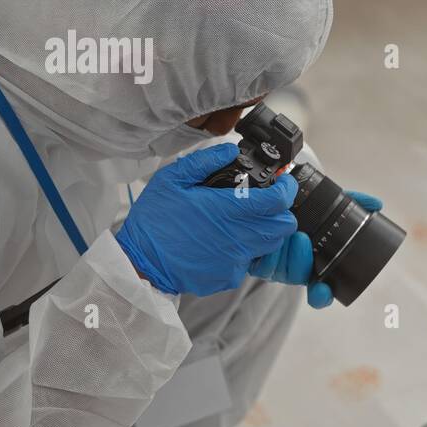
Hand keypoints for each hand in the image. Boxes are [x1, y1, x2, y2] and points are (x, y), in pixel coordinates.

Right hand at [115, 143, 297, 295]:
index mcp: (227, 210)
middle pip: (285, 226)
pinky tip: (226, 240)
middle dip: (282, 210)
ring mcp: (236, 260)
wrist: (140, 264)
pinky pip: (250, 261)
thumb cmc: (154, 221)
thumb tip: (230, 150)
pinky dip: (246, 249)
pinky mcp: (230, 276)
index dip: (287, 188)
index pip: (278, 201)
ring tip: (247, 219)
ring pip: (272, 244)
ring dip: (268, 230)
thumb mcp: (172, 180)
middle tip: (268, 201)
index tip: (282, 181)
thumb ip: (205, 162)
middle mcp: (238, 237)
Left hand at [251, 191, 382, 308]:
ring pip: (281, 271)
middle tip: (302, 238)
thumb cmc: (303, 205)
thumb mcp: (328, 202)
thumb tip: (377, 204)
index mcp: (316, 264)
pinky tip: (268, 237)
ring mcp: (277, 267)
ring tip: (286, 231)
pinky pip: (262, 265)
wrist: (270, 196)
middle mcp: (297, 269)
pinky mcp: (257, 263)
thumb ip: (352, 202)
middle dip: (301, 261)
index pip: (321, 292)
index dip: (322, 295)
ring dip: (284, 253)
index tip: (323, 290)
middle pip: (300, 278)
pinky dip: (267, 252)